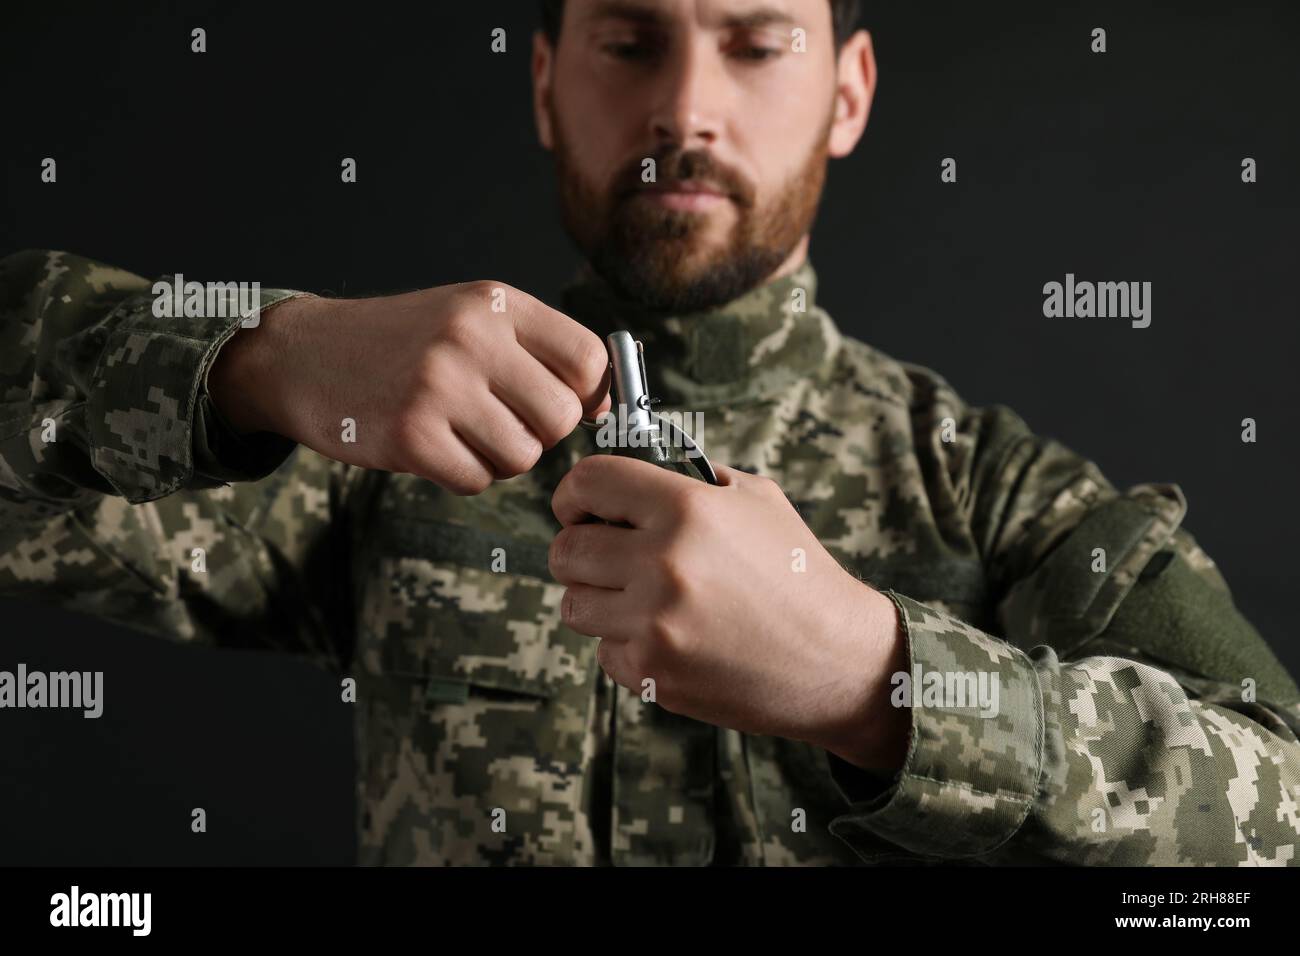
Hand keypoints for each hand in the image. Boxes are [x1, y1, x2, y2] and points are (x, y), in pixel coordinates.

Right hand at [208, 283, 610, 494]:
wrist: (303, 353)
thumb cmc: (401, 342)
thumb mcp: (471, 317)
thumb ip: (538, 351)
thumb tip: (606, 406)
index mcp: (496, 303)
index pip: (589, 360)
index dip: (588, 396)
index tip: (565, 407)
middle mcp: (472, 337)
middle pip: (561, 418)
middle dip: (539, 434)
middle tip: (500, 423)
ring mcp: (440, 385)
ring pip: (523, 456)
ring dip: (499, 459)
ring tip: (460, 432)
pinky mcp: (410, 434)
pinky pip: (477, 480)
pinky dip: (463, 475)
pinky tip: (432, 447)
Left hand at [549, 455, 909, 771]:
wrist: (837, 658)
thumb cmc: (799, 574)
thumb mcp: (757, 501)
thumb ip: (693, 478)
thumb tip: (634, 474)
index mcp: (686, 508)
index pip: (588, 483)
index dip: (573, 494)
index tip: (578, 508)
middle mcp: (663, 562)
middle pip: (566, 550)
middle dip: (578, 551)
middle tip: (604, 557)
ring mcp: (654, 622)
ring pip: (575, 604)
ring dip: (598, 600)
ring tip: (638, 599)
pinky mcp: (654, 671)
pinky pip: (605, 652)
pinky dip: (627, 645)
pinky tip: (670, 637)